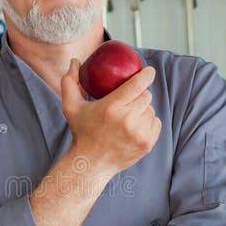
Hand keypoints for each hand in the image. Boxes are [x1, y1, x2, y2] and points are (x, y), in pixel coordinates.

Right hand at [61, 58, 161, 177]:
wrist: (91, 163)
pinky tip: (137, 125)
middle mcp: (127, 120)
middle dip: (141, 94)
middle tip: (131, 98)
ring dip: (143, 109)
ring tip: (130, 114)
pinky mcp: (147, 144)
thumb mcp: (71, 107)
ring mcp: (139, 133)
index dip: (146, 74)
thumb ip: (69, 82)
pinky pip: (156, 123)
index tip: (149, 71)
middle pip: (146, 96)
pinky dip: (149, 122)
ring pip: (151, 110)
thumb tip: (74, 62)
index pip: (137, 84)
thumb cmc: (82, 132)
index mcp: (111, 108)